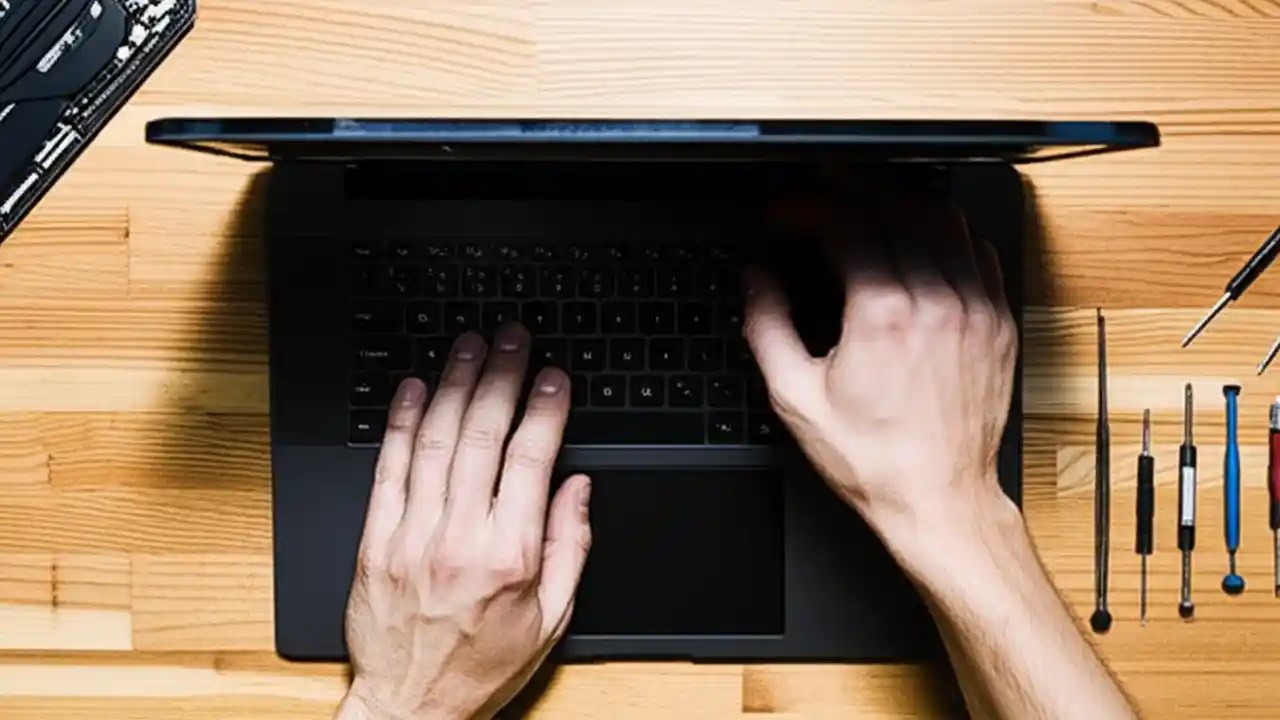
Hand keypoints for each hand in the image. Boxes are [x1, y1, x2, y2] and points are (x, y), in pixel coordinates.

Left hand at [337, 325, 591, 719]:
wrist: (409, 707)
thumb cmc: (481, 667)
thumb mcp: (552, 619)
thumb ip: (570, 547)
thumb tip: (577, 488)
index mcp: (510, 556)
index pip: (531, 460)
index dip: (545, 408)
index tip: (553, 376)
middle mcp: (458, 538)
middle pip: (481, 435)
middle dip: (501, 376)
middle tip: (512, 338)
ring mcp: (411, 536)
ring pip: (433, 440)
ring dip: (453, 384)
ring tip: (470, 346)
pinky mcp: (374, 541)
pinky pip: (387, 469)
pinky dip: (399, 422)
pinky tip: (412, 388)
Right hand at [742, 194, 1016, 541]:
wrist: (939, 500)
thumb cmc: (873, 460)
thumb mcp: (796, 398)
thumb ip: (767, 326)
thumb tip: (757, 280)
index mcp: (884, 315)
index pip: (846, 225)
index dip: (807, 208)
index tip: (784, 216)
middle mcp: (936, 300)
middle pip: (896, 209)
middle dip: (851, 189)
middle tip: (820, 189)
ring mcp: (975, 308)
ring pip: (943, 220)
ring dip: (900, 202)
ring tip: (867, 203)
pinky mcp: (996, 322)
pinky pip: (978, 252)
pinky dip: (945, 233)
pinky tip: (921, 239)